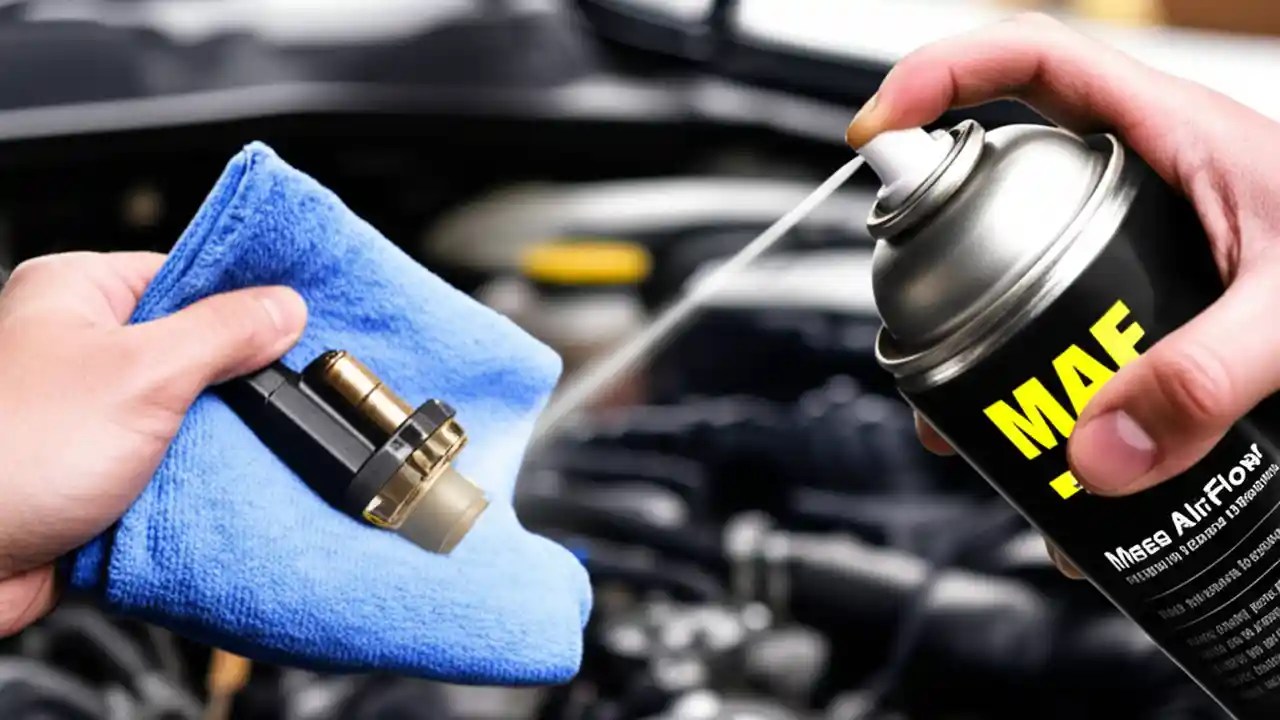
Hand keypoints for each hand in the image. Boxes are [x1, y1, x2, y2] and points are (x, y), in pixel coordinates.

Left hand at [0, 251, 305, 633]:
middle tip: (279, 399)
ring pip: (187, 413)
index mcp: (76, 293)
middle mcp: (79, 348)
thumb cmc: (9, 456)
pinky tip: (218, 486)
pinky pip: (169, 464)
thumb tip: (283, 307)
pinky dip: (195, 479)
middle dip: (239, 383)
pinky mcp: (98, 472)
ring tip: (247, 448)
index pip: (188, 275)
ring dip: (217, 439)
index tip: (299, 326)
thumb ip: (222, 333)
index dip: (247, 302)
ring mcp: (89, 412)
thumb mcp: (141, 375)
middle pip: (195, 347)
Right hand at [846, 14, 1279, 578]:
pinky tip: (1052, 463)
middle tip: (914, 310)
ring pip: (1027, 270)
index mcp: (1169, 134)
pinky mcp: (1156, 300)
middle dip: (941, 249)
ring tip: (967, 422)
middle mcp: (1143, 179)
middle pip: (1002, 180)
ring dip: (986, 348)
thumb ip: (1205, 379)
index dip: (941, 74)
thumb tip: (1097, 451)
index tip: (880, 125)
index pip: (1032, 60)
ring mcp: (1144, 241)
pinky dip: (1045, 398)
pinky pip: (1071, 333)